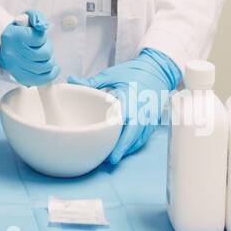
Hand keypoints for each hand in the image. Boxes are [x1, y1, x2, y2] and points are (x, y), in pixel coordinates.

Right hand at [0, 9, 57, 86]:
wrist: (4, 45)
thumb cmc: (18, 31)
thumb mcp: (26, 18)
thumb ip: (36, 17)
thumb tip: (42, 26)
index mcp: (12, 35)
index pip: (38, 38)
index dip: (43, 38)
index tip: (39, 37)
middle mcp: (11, 53)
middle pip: (42, 55)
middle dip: (48, 50)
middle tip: (45, 47)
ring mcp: (14, 67)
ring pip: (43, 68)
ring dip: (50, 62)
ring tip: (48, 57)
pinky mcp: (18, 77)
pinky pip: (39, 80)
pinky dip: (50, 75)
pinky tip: (53, 69)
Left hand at [68, 47, 181, 163]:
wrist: (158, 69)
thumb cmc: (135, 71)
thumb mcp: (113, 74)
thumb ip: (93, 82)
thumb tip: (72, 80)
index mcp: (132, 99)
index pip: (124, 122)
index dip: (118, 137)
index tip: (110, 148)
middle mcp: (143, 110)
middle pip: (133, 135)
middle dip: (123, 149)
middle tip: (110, 161)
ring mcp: (150, 117)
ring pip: (139, 139)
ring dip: (128, 149)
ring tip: (113, 158)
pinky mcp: (153, 120)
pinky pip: (144, 137)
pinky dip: (134, 145)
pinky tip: (125, 150)